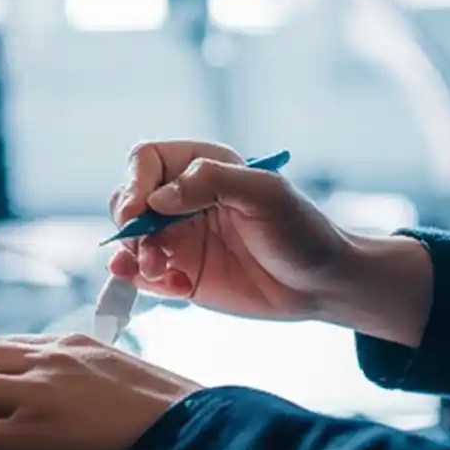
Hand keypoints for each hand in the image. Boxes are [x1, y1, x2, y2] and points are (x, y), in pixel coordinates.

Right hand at [108, 140, 432, 346]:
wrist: (322, 284)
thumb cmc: (302, 230)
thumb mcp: (266, 194)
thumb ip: (212, 182)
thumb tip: (159, 199)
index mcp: (202, 168)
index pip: (147, 160)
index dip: (136, 182)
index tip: (142, 210)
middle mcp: (183, 200)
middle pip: (127, 200)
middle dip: (128, 224)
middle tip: (147, 248)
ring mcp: (179, 239)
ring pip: (129, 241)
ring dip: (131, 257)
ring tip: (156, 271)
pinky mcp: (180, 274)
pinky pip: (144, 276)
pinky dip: (147, 283)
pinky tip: (178, 288)